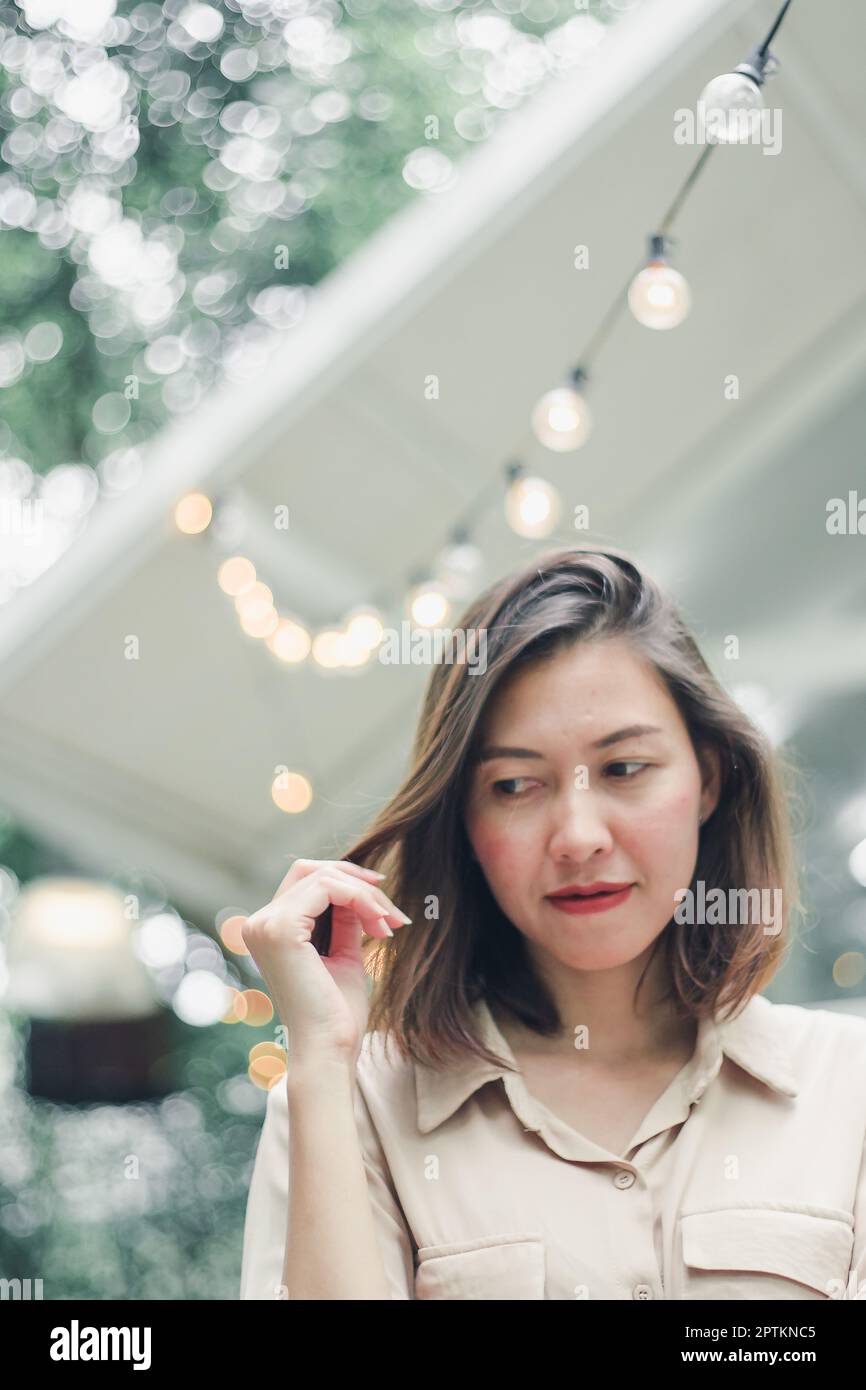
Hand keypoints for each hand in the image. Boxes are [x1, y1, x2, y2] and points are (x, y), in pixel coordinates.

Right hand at [240, 859, 409, 1070]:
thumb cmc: (337, 1012)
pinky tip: (379, 925)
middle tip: (390, 910)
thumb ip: (344, 920)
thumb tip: (359, 888)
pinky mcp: (280, 928)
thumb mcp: (343, 954)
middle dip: (356, 881)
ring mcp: (265, 924)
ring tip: (389, 924)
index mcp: (267, 930)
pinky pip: (327, 888)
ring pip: (324, 877)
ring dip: (366, 895)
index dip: (346, 882)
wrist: (330, 1049)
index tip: (383, 903)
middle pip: (310, 870)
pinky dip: (360, 899)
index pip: (304, 882)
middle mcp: (258, 923)